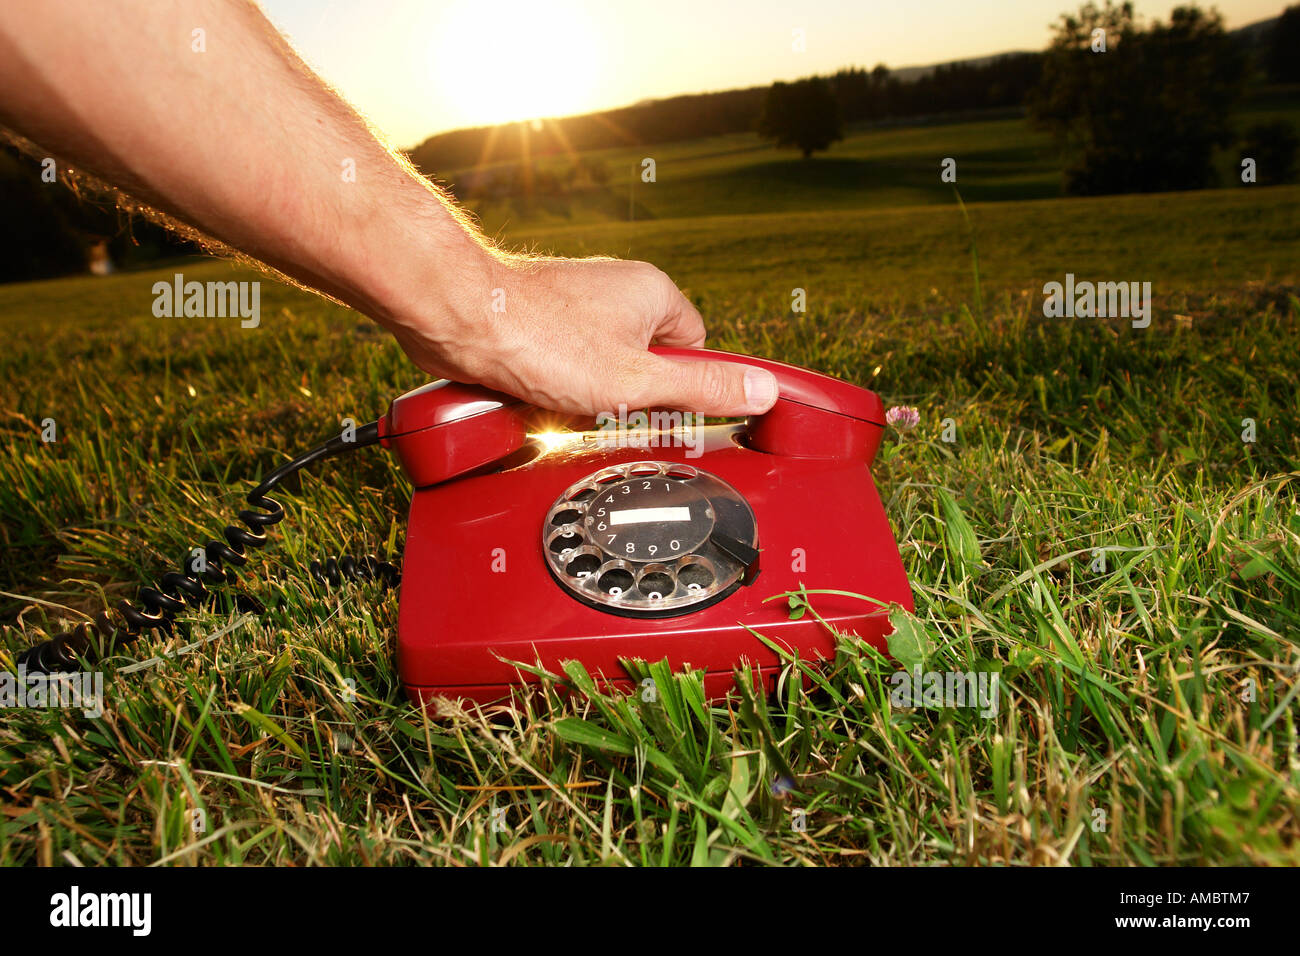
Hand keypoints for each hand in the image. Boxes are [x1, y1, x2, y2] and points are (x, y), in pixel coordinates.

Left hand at [386, 251, 780, 417]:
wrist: (459, 317)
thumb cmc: (542, 342)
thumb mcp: (637, 382)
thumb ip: (702, 389)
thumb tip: (763, 390)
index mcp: (654, 293)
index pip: (697, 350)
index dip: (680, 387)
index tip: (658, 407)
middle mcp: (617, 290)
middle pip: (647, 363)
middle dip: (626, 396)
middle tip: (602, 407)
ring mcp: (576, 303)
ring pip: (602, 368)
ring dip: (586, 396)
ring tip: (560, 398)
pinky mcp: (541, 319)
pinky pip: (565, 365)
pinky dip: (554, 386)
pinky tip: (536, 392)